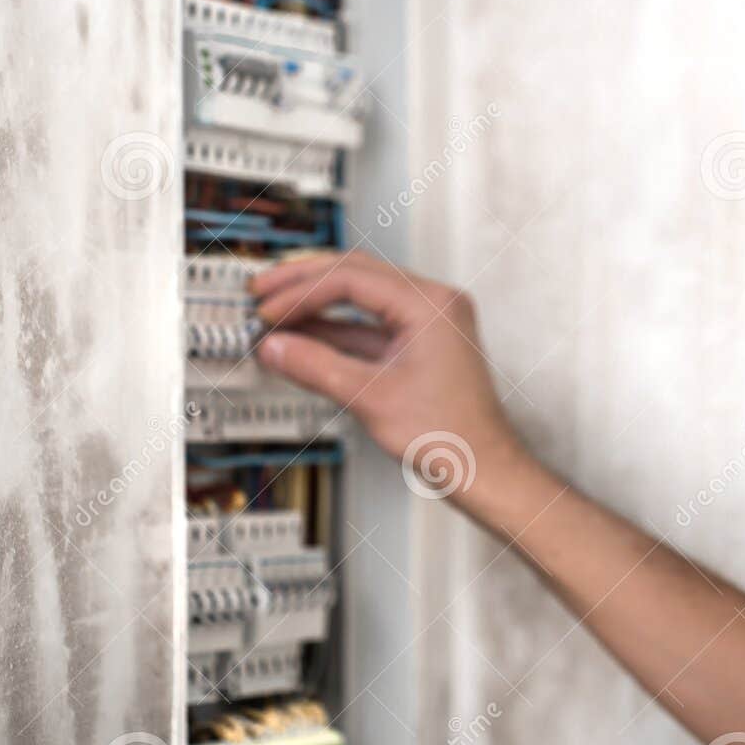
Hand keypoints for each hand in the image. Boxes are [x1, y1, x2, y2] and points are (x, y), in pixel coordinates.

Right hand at [249, 250, 522, 482]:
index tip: (266, 309)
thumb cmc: (451, 436)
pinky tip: (301, 338)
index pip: (352, 279)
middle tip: (261, 293)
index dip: (301, 292)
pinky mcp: (421, 343)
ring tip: (273, 314)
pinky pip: (370, 325)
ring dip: (316, 307)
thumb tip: (274, 345)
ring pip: (360, 298)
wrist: (484, 468)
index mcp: (431, 304)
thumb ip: (316, 367)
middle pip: (356, 275)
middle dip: (303, 284)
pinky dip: (335, 332)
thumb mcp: (370, 398)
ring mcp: (430, 321)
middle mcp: (435, 303)